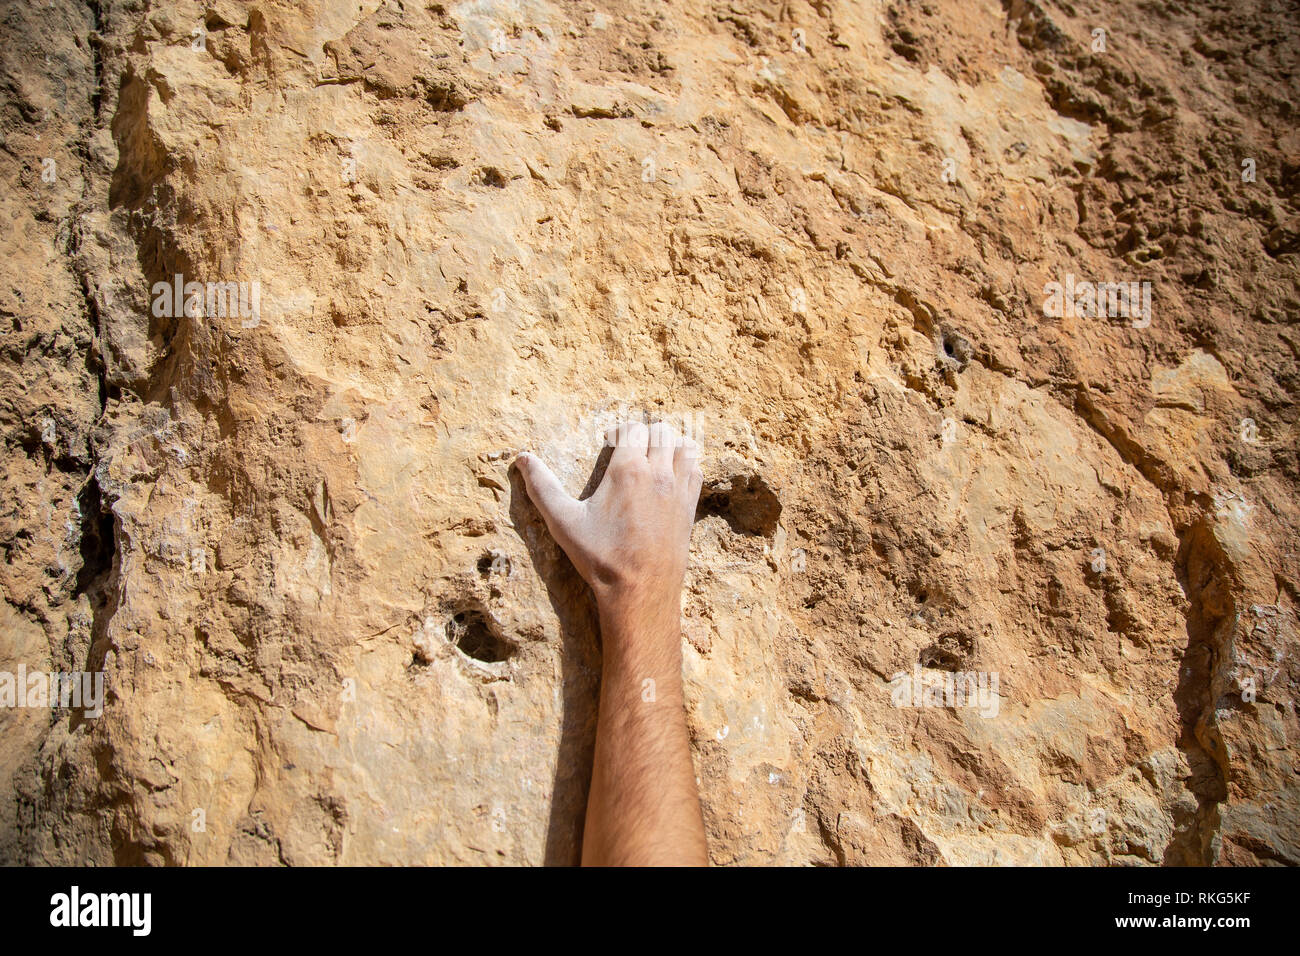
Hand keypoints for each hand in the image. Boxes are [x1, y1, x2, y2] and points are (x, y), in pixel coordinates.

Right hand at [516, 421, 702, 617]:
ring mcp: (679, 490)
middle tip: (630, 449)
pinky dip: (685, 463)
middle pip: (661, 431)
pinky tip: (669, 477)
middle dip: (644, 433)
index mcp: (627, 470)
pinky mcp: (690, 507)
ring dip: (669, 444)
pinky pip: (696, 469)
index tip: (609, 442)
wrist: (640, 591)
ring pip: (684, 446)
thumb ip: (542, 487)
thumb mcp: (563, 521)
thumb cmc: (600, 557)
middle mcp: (658, 474)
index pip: (632, 428)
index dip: (620, 430)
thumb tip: (522, 458)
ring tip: (652, 456)